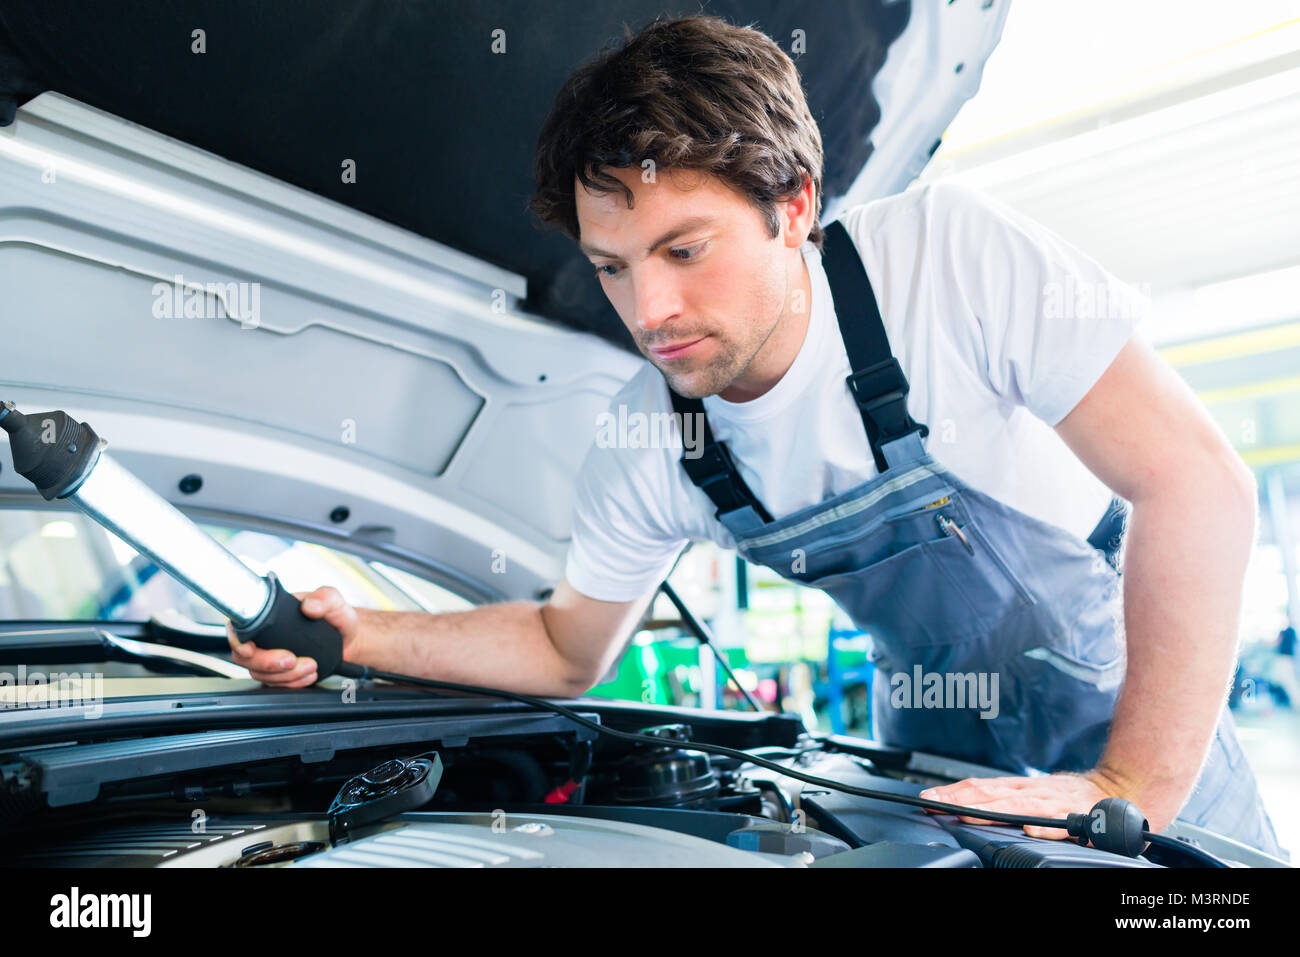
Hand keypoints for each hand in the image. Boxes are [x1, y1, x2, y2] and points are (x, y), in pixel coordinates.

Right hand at [226, 585, 362, 686]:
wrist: (348, 638)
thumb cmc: (336, 616)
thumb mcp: (334, 601)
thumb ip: (325, 598)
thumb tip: (310, 606)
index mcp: (270, 615)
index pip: (240, 628)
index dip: (238, 641)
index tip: (249, 649)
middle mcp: (266, 637)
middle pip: (245, 657)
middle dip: (267, 663)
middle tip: (291, 660)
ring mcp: (271, 655)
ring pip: (261, 674)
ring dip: (285, 675)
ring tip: (311, 666)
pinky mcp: (281, 672)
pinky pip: (276, 684)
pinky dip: (293, 682)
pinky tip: (309, 675)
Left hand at [918, 770, 1122, 840]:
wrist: (1116, 787)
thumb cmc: (1069, 794)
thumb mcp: (1034, 792)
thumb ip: (1007, 798)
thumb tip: (970, 803)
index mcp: (1020, 787)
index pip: (980, 785)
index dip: (954, 790)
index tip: (930, 796)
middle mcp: (1032, 791)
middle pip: (991, 792)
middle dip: (960, 798)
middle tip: (935, 802)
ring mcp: (1053, 803)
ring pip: (1017, 805)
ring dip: (990, 809)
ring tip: (966, 813)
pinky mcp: (1075, 816)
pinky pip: (1059, 824)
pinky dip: (1044, 828)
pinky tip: (1029, 831)